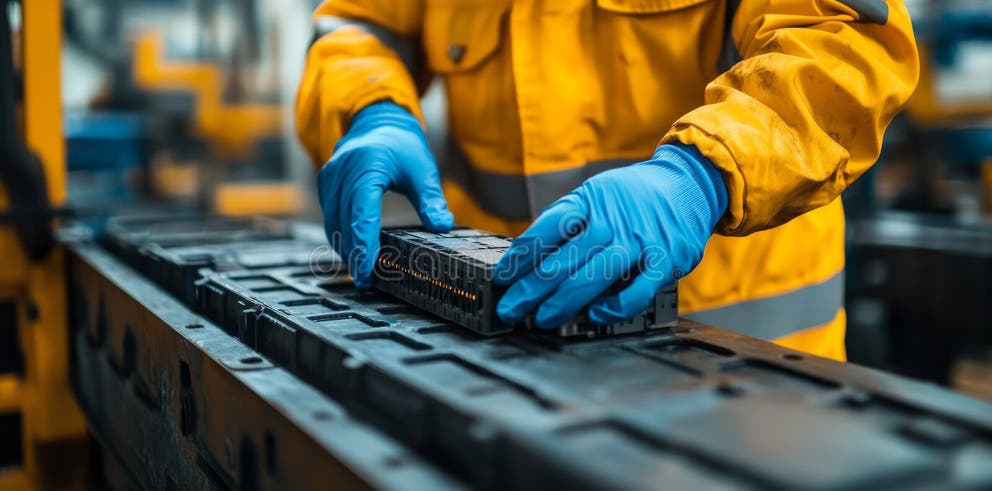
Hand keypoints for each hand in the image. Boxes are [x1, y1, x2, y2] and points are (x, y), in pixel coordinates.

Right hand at [318, 101, 453, 287]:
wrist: (379, 121)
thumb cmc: (403, 146)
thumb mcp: (423, 171)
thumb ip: (431, 201)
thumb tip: (443, 226)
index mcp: (366, 166)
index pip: (361, 214)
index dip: (363, 246)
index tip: (366, 271)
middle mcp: (342, 170)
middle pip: (342, 222)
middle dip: (353, 254)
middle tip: (367, 279)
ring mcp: (329, 176)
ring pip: (332, 222)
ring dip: (345, 247)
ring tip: (361, 269)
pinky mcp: (326, 182)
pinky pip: (329, 214)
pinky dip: (340, 233)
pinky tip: (354, 248)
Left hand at [493, 143, 727, 327]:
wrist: (688, 182)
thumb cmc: (632, 197)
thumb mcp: (596, 194)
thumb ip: (568, 222)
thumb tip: (528, 258)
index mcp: (589, 200)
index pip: (546, 229)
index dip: (521, 256)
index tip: (502, 278)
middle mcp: (612, 219)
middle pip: (563, 258)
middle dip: (531, 288)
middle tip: (509, 309)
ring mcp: (640, 240)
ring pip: (595, 275)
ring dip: (563, 301)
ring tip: (541, 319)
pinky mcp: (665, 259)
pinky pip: (638, 290)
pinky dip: (615, 307)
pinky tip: (595, 317)